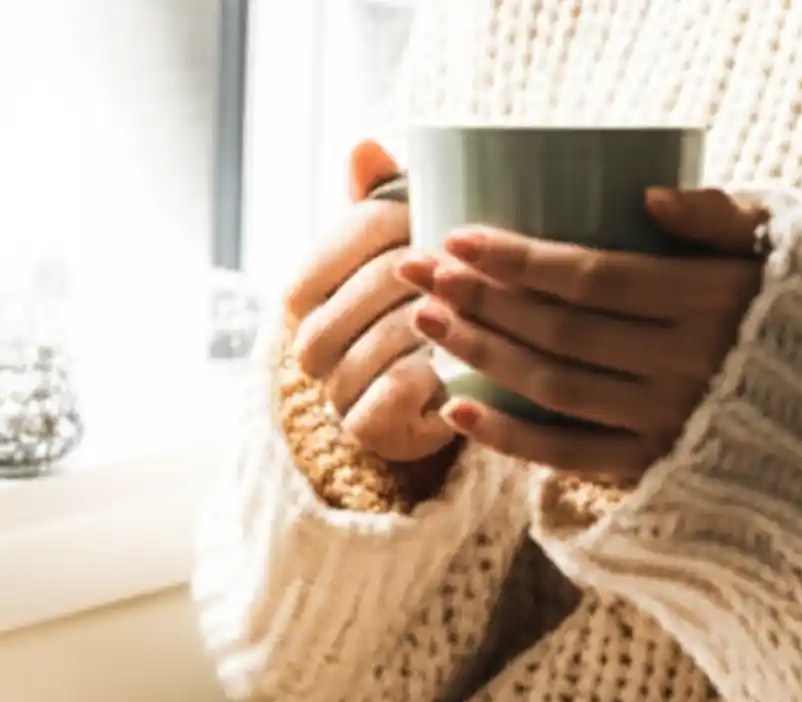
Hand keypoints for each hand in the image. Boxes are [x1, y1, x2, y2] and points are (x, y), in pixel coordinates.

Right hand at [284, 140, 454, 461]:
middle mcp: (311, 345)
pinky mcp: (370, 431)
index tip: (422, 218)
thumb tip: (364, 146)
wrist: (456, 388)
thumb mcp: (410, 244)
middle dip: (408, 278)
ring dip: (421, 324)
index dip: (374, 235)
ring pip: (368, 348)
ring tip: (466, 304)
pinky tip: (450, 361)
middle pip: (345, 304)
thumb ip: (381, 197)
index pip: (323, 258)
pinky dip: (419, 376)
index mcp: (311, 294)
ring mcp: (337, 391)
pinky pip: (385, 398)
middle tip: (460, 261)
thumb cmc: (433, 299)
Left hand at [400, 188, 767, 474]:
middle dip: (479, 298)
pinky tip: (456, 409)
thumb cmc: (799, 317)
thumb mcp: (782, 246)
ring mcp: (669, 423)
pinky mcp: (656, 468)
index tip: (458, 237)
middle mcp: (686, 366)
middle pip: (560, 330)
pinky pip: (569, 457)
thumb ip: (721, 214)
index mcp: (711, 301)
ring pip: (553, 389)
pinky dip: (509, 438)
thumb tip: (646, 195)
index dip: (518, 259)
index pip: (593, 277)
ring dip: (481, 354)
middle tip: (418, 271)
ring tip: (426, 322)